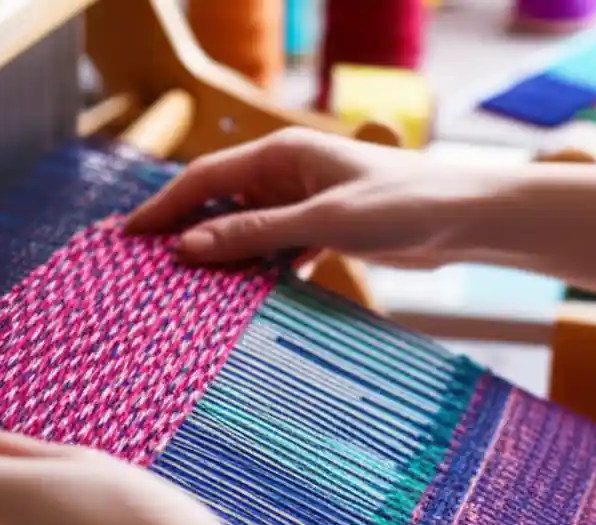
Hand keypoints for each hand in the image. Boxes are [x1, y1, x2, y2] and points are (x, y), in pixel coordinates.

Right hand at [125, 127, 514, 267]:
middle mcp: (286, 173)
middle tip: (145, 270)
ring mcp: (304, 202)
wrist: (468, 216)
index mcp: (280, 154)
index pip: (203, 179)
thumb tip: (187, 248)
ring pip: (245, 231)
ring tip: (184, 293)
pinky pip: (274, 250)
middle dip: (184, 234)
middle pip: (218, 204)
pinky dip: (257, 272)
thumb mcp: (322, 220)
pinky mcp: (323, 229)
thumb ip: (254, 234)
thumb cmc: (403, 204)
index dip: (162, 208)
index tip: (127, 238)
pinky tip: (240, 300)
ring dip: (221, 258)